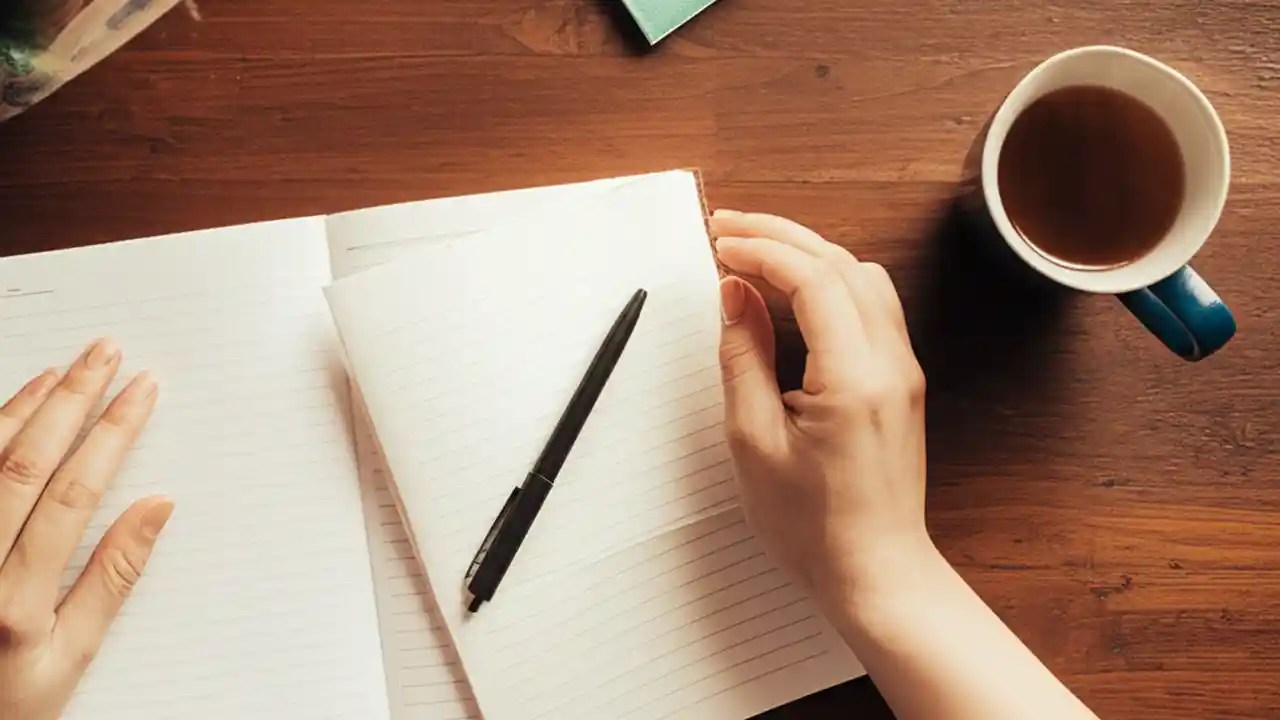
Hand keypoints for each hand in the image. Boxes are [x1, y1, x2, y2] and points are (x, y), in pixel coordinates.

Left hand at [0, 340, 171, 719]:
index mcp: (16, 598)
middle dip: (74, 398)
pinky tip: (10, 406)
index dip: (112, 433)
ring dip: (27, 405)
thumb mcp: (69, 659)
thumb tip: (156, 508)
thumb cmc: (5, 701)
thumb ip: (112, 580)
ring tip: (66, 368)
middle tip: (106, 352)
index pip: (73, 491)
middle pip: (26, 461)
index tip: (142, 390)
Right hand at [711, 210, 932, 614]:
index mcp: (855, 379)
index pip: (814, 278)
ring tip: (755, 251)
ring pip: (862, 276)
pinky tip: (792, 290)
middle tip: (728, 227)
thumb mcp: (753, 440)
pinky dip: (829, 280)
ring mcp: (904, 369)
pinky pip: (871, 304)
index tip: (720, 241)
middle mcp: (892, 363)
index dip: (762, 248)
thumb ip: (742, 356)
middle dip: (781, 235)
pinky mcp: (902, 379)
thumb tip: (734, 293)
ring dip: (809, 252)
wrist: (874, 571)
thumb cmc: (812, 525)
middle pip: (842, 263)